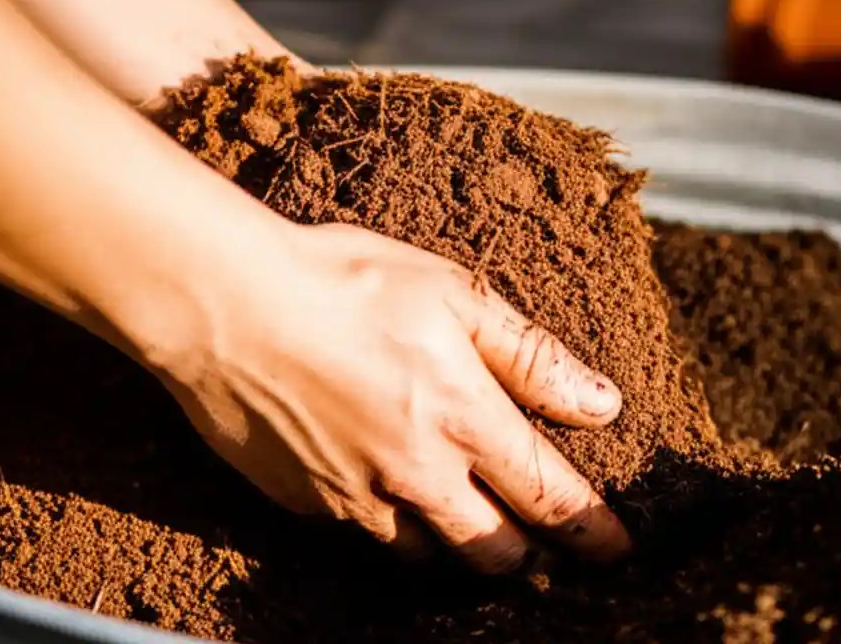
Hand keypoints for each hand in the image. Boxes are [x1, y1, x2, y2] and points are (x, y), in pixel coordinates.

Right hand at [149, 221, 631, 572]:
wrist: (222, 304)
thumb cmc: (342, 282)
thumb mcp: (453, 293)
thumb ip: (531, 356)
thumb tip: (602, 404)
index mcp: (465, 417)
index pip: (551, 497)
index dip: (592, 532)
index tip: (618, 552)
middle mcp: (419, 474)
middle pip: (496, 553)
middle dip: (531, 557)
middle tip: (547, 548)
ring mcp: (360, 500)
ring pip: (432, 560)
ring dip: (464, 553)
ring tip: (477, 533)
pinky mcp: (309, 508)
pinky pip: (369, 540)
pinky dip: (398, 535)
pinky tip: (396, 504)